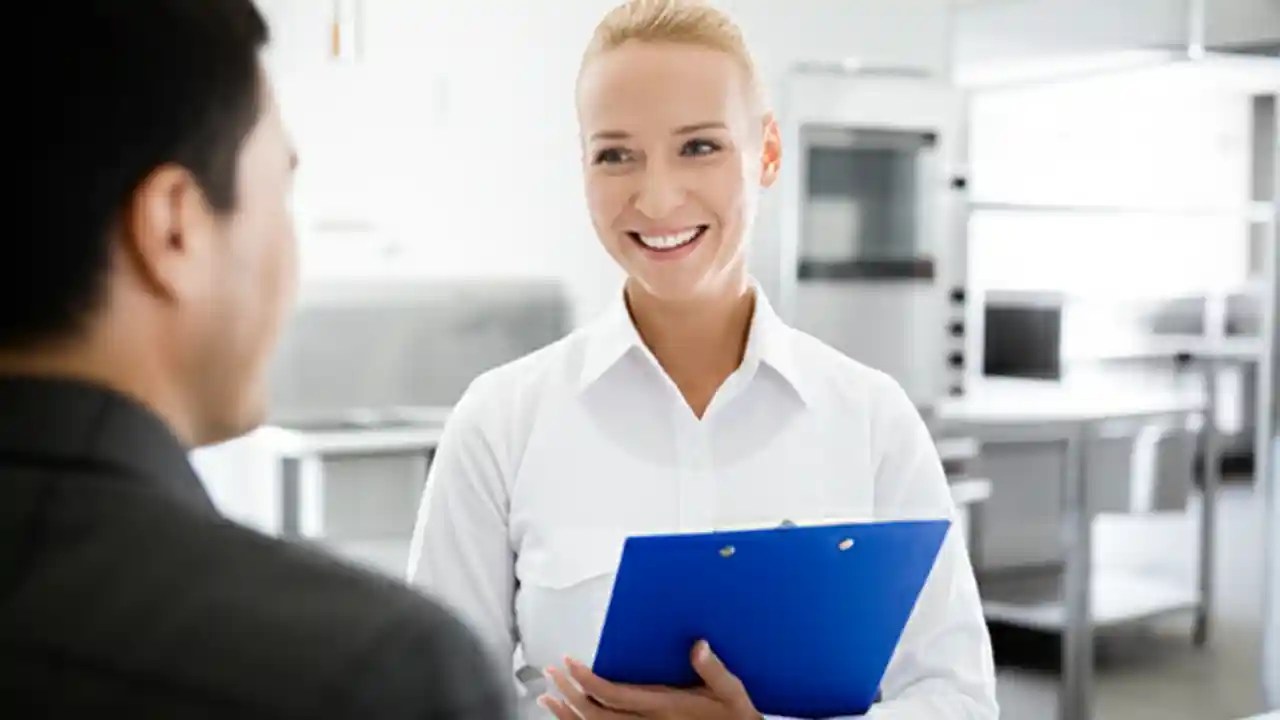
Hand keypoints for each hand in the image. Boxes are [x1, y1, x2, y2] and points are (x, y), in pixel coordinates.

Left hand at [539, 640, 760, 718]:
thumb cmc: (734, 717)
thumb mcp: (732, 692)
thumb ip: (714, 669)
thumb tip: (699, 645)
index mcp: (664, 706)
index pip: (614, 695)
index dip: (588, 680)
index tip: (570, 663)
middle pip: (596, 713)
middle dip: (570, 692)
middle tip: (552, 672)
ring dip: (568, 713)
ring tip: (548, 696)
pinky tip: (569, 719)